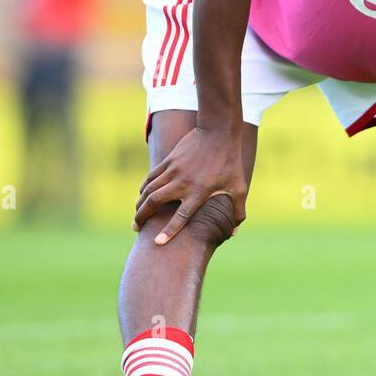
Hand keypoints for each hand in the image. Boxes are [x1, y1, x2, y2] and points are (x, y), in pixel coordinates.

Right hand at [133, 127, 247, 244]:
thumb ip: (237, 211)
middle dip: (142, 217)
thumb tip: (233, 233)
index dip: (169, 231)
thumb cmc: (231, 162)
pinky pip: (151, 177)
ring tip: (136, 215)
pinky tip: (142, 195)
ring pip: (149, 190)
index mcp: (199, 192)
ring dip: (139, 203)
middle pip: (155, 202)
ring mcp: (173, 171)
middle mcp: (183, 183)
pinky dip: (144, 187)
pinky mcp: (169, 161)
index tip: (157, 242)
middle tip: (135, 228)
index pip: (181, 217)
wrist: (218, 132)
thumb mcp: (239, 188)